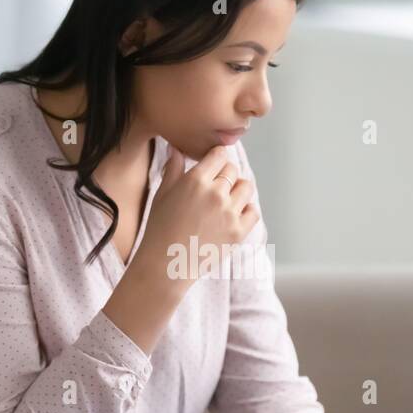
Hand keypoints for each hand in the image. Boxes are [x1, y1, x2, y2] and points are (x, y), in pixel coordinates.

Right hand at [135, 144, 258, 282]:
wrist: (165, 264)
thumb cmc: (159, 228)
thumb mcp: (162, 194)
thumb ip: (173, 168)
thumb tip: (176, 148)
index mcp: (196, 180)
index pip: (220, 154)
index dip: (216, 158)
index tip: (213, 165)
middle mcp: (215, 193)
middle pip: (232, 170)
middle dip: (224, 174)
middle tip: (215, 187)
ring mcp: (229, 213)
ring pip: (246, 187)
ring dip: (238, 189)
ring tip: (226, 200)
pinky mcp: (238, 232)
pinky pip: (253, 211)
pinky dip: (247, 210)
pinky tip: (234, 214)